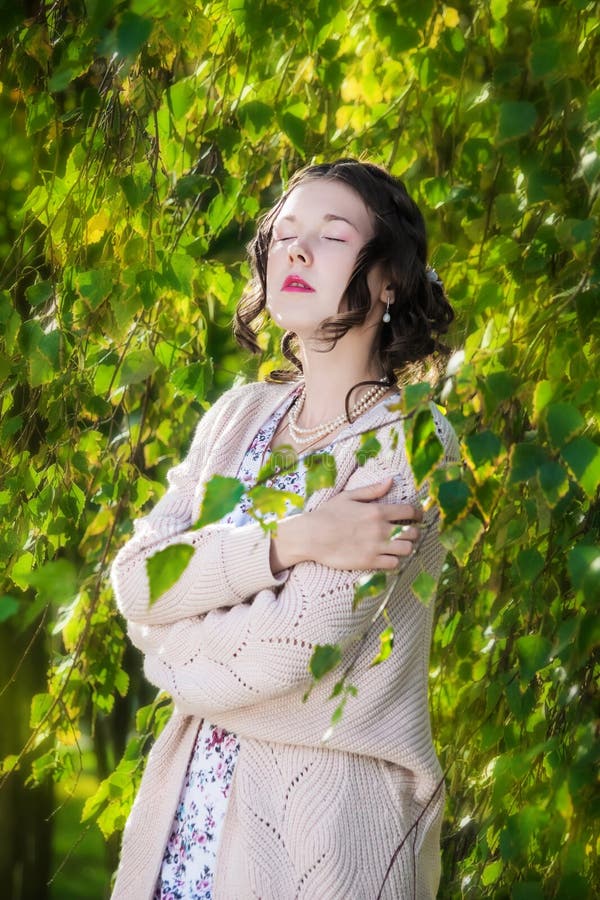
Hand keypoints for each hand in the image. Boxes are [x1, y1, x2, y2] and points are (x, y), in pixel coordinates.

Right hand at [303, 478, 421, 570]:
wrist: (311, 536)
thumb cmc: (327, 514)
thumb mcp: (348, 496)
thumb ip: (372, 490)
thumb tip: (391, 481)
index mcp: (377, 511)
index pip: (409, 511)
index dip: (418, 513)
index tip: (418, 516)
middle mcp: (380, 529)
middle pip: (412, 532)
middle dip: (414, 531)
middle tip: (410, 532)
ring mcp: (376, 547)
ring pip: (406, 549)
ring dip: (406, 546)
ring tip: (400, 545)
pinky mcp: (369, 562)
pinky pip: (393, 564)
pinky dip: (395, 560)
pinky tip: (389, 556)